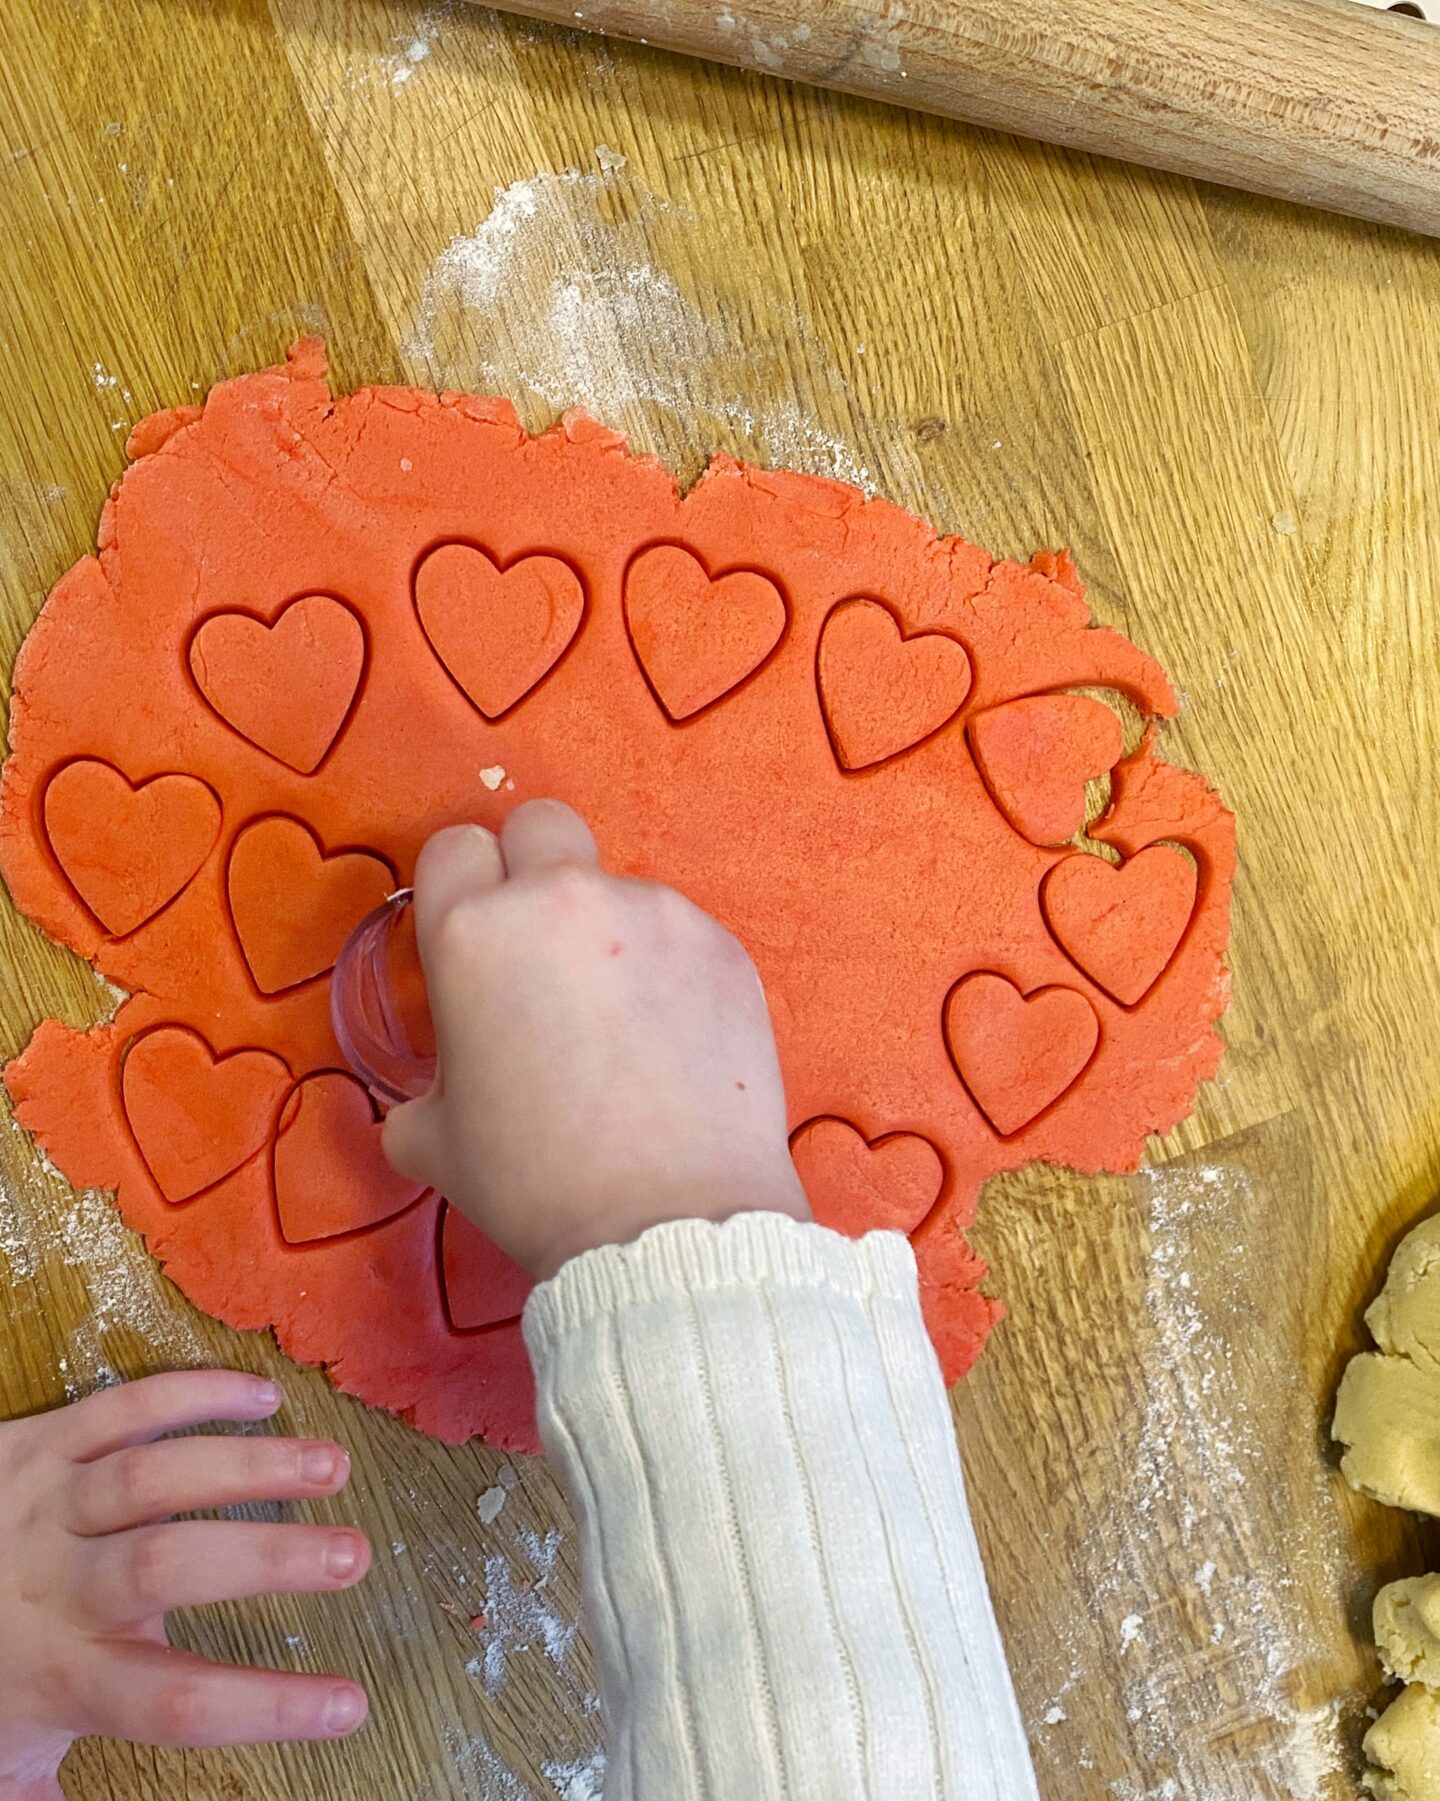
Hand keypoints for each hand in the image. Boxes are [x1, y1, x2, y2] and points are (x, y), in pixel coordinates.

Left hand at [0, 1371, 369, 1796]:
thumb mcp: (6, 1758)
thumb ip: (50, 1794)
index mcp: (60, 1674)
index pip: (173, 1701)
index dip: (264, 1705)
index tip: (347, 1705)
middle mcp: (56, 1585)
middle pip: (169, 1565)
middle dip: (269, 1558)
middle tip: (351, 1555)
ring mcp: (47, 1503)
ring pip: (155, 1475)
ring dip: (251, 1465)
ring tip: (330, 1466)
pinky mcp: (38, 1443)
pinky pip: (123, 1407)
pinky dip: (194, 1393)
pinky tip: (261, 1397)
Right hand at [383, 800, 810, 1279]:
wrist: (666, 1223)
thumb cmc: (538, 1184)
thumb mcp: (435, 1143)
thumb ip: (421, 1093)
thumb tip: (429, 1100)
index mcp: (474, 933)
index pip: (455, 848)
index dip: (460, 891)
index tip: (474, 937)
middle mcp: (563, 901)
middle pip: (542, 825)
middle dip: (534, 870)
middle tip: (543, 950)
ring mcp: (654, 915)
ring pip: (618, 889)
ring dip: (610, 936)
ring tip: (620, 1031)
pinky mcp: (723, 946)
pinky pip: (681, 935)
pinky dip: (671, 973)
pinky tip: (672, 1046)